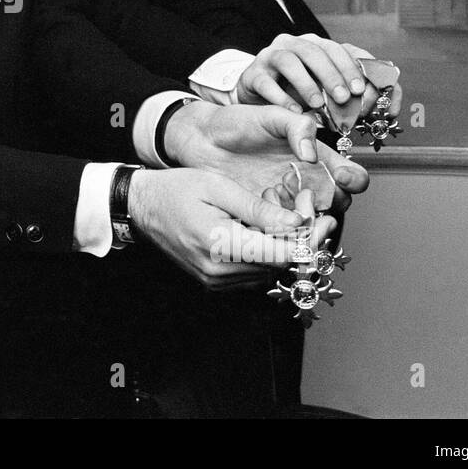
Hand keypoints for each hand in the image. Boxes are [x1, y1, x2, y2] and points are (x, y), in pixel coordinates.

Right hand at [127, 167, 325, 288]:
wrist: (142, 206)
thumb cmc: (176, 189)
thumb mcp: (219, 187)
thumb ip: (259, 208)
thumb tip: (298, 222)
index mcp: (221, 246)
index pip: (282, 255)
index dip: (310, 239)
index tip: (325, 218)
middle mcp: (220, 271)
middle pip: (280, 265)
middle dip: (301, 238)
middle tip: (310, 209)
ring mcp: (217, 280)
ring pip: (270, 270)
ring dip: (284, 245)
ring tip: (285, 212)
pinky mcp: (215, 280)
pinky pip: (253, 271)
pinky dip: (267, 252)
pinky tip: (266, 228)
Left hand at [162, 101, 368, 214]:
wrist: (200, 140)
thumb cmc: (235, 123)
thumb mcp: (269, 115)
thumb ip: (297, 126)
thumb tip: (313, 153)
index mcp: (316, 159)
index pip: (351, 176)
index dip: (353, 180)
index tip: (340, 176)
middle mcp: (307, 184)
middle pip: (337, 205)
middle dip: (330, 204)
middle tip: (309, 196)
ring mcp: (286, 203)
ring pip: (311, 223)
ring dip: (303, 218)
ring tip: (279, 199)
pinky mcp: (265, 217)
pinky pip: (282, 232)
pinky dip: (280, 228)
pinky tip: (264, 212)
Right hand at [236, 34, 401, 118]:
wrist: (257, 98)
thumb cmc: (298, 95)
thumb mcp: (327, 94)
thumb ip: (353, 98)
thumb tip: (387, 108)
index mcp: (318, 46)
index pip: (340, 49)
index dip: (352, 67)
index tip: (361, 90)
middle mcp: (295, 45)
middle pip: (316, 50)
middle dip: (332, 74)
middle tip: (343, 97)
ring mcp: (272, 56)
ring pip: (290, 60)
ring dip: (307, 83)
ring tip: (318, 105)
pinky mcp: (254, 72)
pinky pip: (266, 81)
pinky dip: (281, 97)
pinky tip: (293, 111)